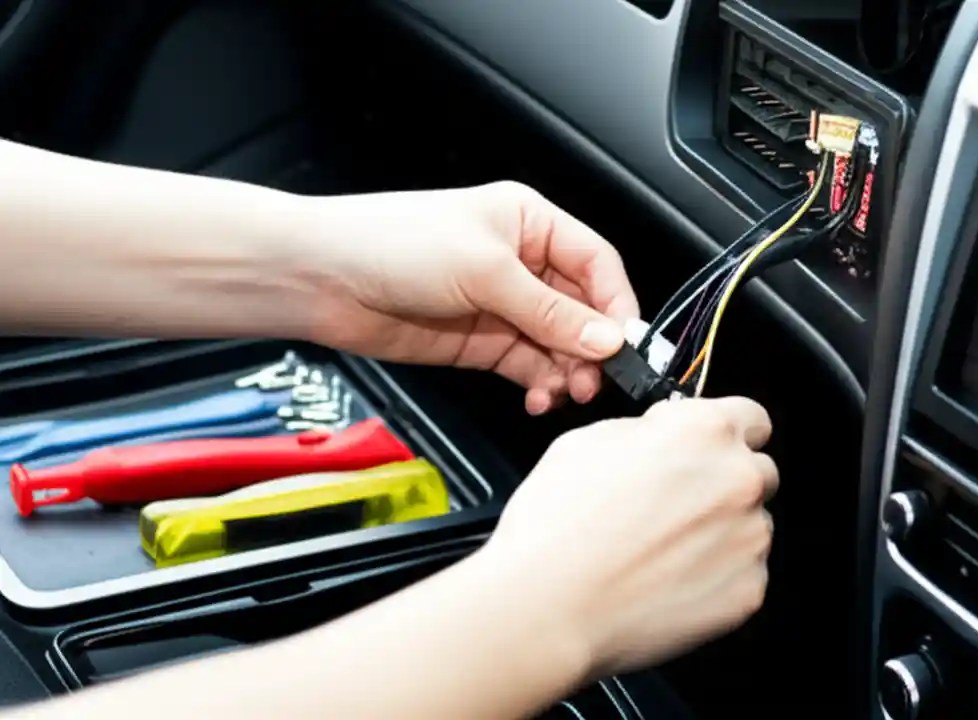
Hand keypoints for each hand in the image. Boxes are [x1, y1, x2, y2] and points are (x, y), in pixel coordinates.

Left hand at [298, 181, 639, 414]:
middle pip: (582, 310)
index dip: (616, 305)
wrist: (322, 278)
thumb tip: (607, 338)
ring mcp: (501, 305)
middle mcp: (522, 262)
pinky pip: (528, 366)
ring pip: (559, 344)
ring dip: (568, 370)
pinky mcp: (481, 342)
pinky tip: (540, 395)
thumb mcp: (485, 271)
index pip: (596, 264)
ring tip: (566, 391)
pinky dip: (541, 384)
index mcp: (530, 222)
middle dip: (593, 346)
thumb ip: (550, 312)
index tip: (624, 343)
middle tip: (595, 377)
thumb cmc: (392, 242)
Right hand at [481, 396, 777, 677]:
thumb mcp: (589, 440)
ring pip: (750, 526)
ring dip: (720, 531)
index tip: (711, 448)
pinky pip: (743, 574)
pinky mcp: (747, 592)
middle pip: (757, 472)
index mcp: (704, 432)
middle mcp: (739, 481)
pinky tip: (668, 579)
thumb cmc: (558, 526)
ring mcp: (748, 540)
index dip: (727, 433)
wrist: (547, 606)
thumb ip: (649, 432)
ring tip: (661, 549)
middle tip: (675, 505)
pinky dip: (716, 576)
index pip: (752, 417)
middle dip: (724, 483)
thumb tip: (663, 437)